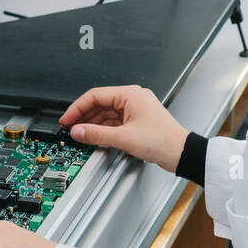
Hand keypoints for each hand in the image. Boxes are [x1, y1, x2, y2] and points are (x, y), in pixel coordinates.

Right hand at [60, 84, 188, 172]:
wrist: (181, 153)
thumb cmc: (162, 140)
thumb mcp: (123, 138)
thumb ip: (97, 134)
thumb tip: (78, 131)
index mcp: (130, 94)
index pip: (96, 95)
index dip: (78, 107)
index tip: (67, 119)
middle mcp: (133, 99)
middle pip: (100, 104)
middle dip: (84, 116)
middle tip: (70, 127)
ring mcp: (135, 110)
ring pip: (106, 114)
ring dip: (93, 124)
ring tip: (80, 134)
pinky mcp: (137, 122)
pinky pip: (114, 122)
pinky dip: (103, 129)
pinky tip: (95, 137)